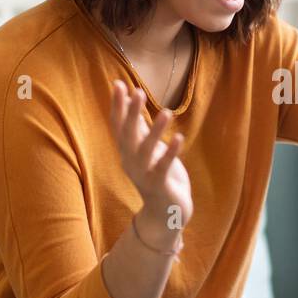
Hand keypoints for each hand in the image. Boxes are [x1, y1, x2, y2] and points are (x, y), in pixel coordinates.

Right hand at [108, 80, 193, 230]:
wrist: (166, 213)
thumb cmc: (157, 176)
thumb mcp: (147, 148)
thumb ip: (138, 125)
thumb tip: (129, 97)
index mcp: (127, 152)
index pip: (118, 126)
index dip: (117, 106)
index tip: (119, 84)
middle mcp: (131, 163)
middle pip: (127, 136)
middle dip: (131, 115)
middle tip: (137, 93)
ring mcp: (144, 175)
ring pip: (146, 151)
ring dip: (155, 132)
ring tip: (166, 112)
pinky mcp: (160, 186)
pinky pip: (164, 168)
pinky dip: (171, 153)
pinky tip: (179, 138)